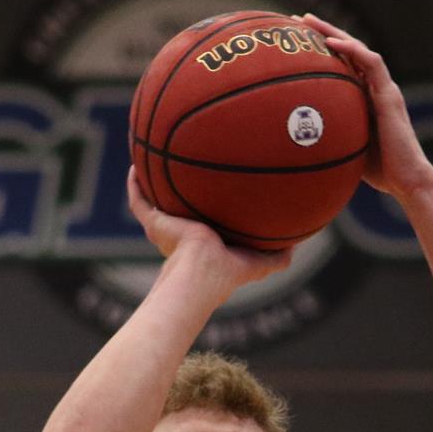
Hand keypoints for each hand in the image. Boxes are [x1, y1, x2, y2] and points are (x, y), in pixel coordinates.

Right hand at [127, 167, 292, 294]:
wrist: (203, 271)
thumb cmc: (229, 271)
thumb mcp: (259, 263)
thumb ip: (277, 257)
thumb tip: (297, 247)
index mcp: (204, 244)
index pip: (205, 224)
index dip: (209, 210)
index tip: (215, 191)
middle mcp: (182, 236)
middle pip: (178, 211)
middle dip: (179, 194)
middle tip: (185, 170)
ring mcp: (165, 229)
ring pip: (154, 203)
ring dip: (151, 185)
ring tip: (152, 160)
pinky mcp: (153, 223)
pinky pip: (139, 201)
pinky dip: (135, 185)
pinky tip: (135, 165)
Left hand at [301, 13, 432, 203]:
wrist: (407, 180)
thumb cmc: (379, 171)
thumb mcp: (346, 147)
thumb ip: (330, 136)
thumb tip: (297, 142)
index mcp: (366, 98)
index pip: (343, 65)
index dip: (322, 50)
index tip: (298, 40)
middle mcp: (376, 89)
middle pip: (349, 51)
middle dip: (324, 32)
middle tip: (298, 20)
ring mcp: (384, 89)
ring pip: (359, 50)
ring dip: (334, 33)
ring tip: (309, 22)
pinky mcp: (390, 95)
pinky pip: (372, 64)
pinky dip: (352, 50)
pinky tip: (331, 43)